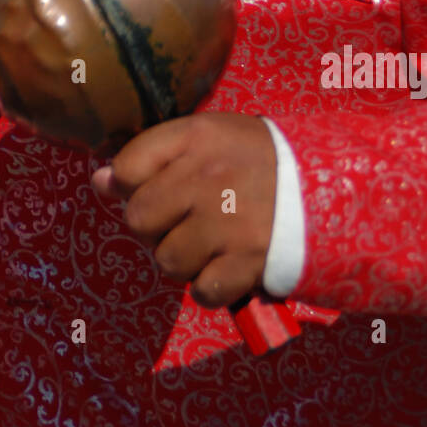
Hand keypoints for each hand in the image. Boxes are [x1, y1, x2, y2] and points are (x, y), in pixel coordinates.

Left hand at [92, 111, 275, 308]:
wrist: (328, 183)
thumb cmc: (257, 158)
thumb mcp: (209, 136)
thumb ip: (153, 155)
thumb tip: (98, 182)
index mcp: (196, 137)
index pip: (127, 167)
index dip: (132, 184)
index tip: (158, 187)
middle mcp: (208, 177)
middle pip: (138, 219)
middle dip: (155, 227)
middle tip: (183, 220)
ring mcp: (227, 222)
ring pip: (167, 260)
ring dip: (182, 258)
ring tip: (207, 243)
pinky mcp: (248, 261)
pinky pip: (202, 290)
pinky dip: (210, 285)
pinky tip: (226, 266)